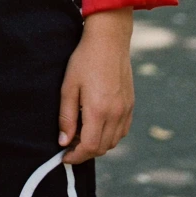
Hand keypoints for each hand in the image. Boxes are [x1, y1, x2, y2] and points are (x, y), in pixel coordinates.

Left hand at [58, 8, 133, 164]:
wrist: (109, 40)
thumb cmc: (85, 59)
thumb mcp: (69, 86)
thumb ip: (66, 116)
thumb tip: (64, 142)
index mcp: (98, 111)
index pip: (89, 147)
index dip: (75, 156)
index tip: (64, 156)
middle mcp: (115, 114)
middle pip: (102, 148)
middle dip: (84, 152)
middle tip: (70, 145)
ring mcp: (126, 110)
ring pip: (113, 141)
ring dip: (98, 144)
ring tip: (82, 134)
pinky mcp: (131, 104)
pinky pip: (122, 130)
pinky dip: (110, 135)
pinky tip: (98, 125)